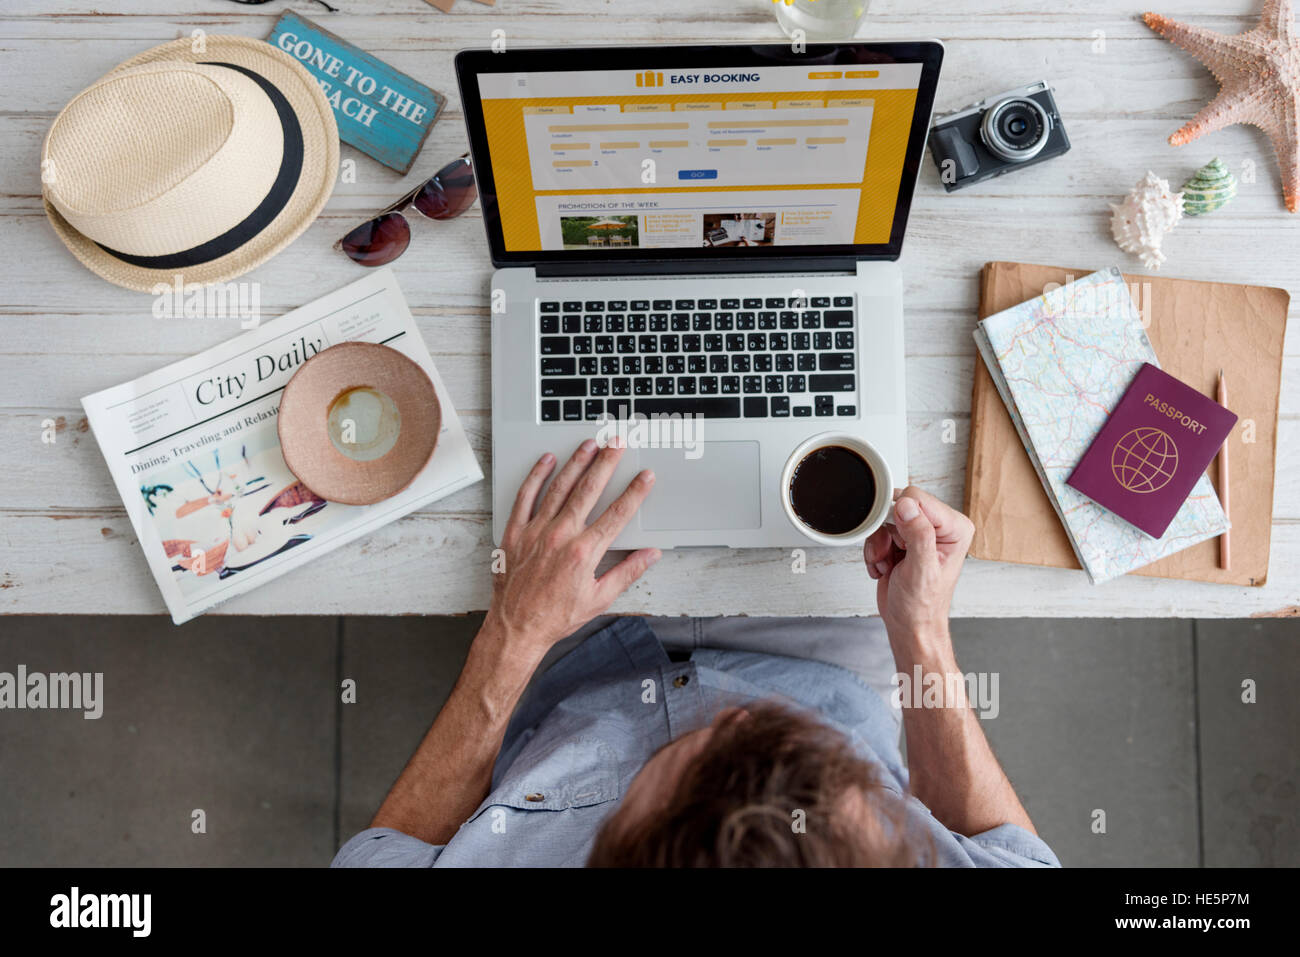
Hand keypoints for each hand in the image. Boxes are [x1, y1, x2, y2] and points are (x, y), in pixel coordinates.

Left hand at [486, 438, 659, 655]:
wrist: (517, 628)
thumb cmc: (556, 617)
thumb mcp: (599, 599)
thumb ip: (627, 573)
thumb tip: (650, 555)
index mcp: (585, 553)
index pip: (617, 514)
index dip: (635, 492)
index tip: (645, 476)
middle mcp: (561, 536)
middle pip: (589, 490)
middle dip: (607, 463)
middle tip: (617, 444)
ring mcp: (536, 531)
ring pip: (560, 487)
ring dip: (576, 462)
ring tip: (589, 444)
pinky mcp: (515, 532)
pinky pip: (526, 496)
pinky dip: (536, 476)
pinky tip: (546, 461)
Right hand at [863, 485, 973, 645]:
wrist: (909, 625)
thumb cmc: (921, 606)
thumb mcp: (921, 570)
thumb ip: (918, 534)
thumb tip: (907, 505)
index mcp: (955, 528)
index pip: (918, 499)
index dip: (900, 518)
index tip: (898, 543)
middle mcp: (940, 527)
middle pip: (899, 506)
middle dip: (887, 533)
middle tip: (892, 556)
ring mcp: (920, 533)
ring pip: (885, 520)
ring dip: (879, 545)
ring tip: (889, 565)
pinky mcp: (903, 541)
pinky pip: (878, 532)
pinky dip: (875, 551)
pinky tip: (885, 567)